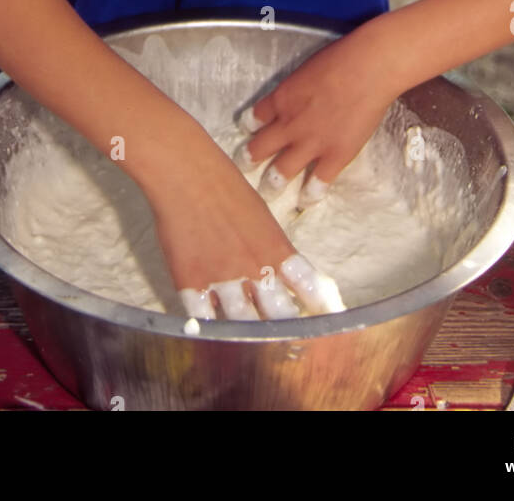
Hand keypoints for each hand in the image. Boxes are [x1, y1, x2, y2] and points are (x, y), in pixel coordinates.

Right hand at [150, 141, 345, 320]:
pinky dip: (213, 327)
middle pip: (279, 314)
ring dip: (252, 332)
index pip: (307, 287)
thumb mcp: (259, 214)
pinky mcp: (192, 283)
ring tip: (254, 340)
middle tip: (287, 334)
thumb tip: (281, 269)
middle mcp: (254, 269)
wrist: (186, 173)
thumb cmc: (224, 184)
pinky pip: (206, 320)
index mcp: (276, 248)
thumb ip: (272, 246)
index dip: (319, 306)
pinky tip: (217, 330)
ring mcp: (223, 279)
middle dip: (285, 326)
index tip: (327, 316)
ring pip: (245, 324)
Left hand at [236, 23, 399, 207]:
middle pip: (260, 147)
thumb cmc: (341, 59)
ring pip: (282, 171)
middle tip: (245, 167)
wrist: (368, 69)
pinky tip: (306, 200)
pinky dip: (310, 193)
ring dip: (273, 183)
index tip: (249, 131)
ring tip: (268, 192)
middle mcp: (289, 125)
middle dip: (251, 159)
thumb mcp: (305, 71)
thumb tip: (298, 98)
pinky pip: (318, 182)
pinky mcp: (335, 156)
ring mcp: (311, 144)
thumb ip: (297, 90)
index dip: (250, 126)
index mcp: (281, 99)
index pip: (255, 118)